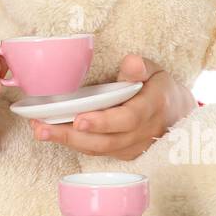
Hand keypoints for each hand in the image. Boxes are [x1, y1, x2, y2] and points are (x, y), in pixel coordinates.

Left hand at [31, 53, 195, 160]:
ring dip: (68, 142)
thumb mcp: (154, 72)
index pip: (127, 118)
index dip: (103, 121)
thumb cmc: (158, 88)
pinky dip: (75, 144)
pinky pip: (98, 152)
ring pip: (99, 150)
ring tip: (40, 131)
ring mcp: (134, 147)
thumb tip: (131, 61)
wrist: (176, 113)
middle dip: (72, 136)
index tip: (79, 119)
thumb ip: (140, 68)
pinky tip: (53, 134)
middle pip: (106, 140)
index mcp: (152, 108)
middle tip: (43, 128)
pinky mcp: (124, 154)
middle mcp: (144, 132)